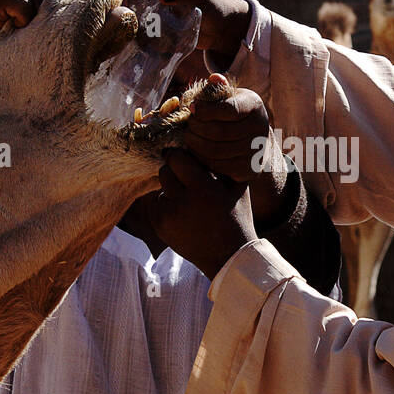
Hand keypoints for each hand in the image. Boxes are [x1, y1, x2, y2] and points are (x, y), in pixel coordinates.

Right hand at [0, 0, 80, 36]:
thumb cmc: (30, 21)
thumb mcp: (51, 2)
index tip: (56, 8)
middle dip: (57, 8)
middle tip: (42, 19)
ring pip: (45, 0)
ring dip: (41, 18)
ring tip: (30, 21)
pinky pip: (26, 9)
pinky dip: (25, 22)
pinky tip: (18, 24)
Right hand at [117, 0, 249, 64]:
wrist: (225, 28)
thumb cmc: (216, 6)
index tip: (120, 12)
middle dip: (118, 11)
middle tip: (119, 30)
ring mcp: (152, 5)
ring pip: (127, 13)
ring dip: (124, 25)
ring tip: (123, 40)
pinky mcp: (154, 22)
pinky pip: (137, 26)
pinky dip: (133, 35)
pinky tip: (132, 46)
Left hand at [147, 148, 256, 279]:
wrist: (228, 255)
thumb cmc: (236, 215)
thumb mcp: (237, 186)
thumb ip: (223, 161)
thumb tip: (207, 138)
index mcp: (204, 189)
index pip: (177, 158)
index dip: (181, 156)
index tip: (184, 157)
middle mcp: (184, 203)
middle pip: (165, 171)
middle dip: (175, 171)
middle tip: (186, 177)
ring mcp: (169, 217)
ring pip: (160, 187)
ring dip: (170, 187)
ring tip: (187, 197)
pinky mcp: (159, 227)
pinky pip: (157, 204)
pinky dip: (167, 204)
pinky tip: (183, 212)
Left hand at [182, 76, 291, 224]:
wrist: (257, 141)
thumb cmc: (236, 114)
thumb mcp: (231, 97)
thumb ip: (220, 88)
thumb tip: (214, 78)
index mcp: (254, 106)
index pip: (228, 110)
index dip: (205, 110)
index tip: (191, 108)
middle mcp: (259, 128)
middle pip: (218, 132)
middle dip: (196, 128)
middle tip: (187, 126)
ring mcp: (256, 151)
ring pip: (215, 151)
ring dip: (196, 145)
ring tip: (188, 137)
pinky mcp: (248, 169)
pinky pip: (218, 166)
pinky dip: (203, 159)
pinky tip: (197, 151)